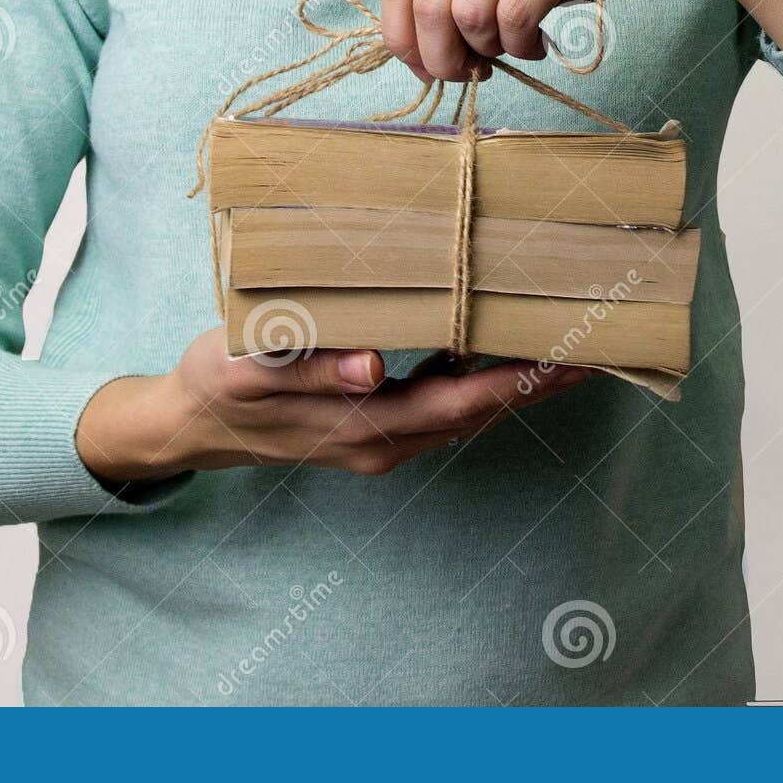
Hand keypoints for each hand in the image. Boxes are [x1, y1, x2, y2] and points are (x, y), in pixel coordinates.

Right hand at [75, 327, 594, 483]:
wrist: (188, 424)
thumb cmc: (216, 383)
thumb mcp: (248, 370)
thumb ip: (310, 368)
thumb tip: (373, 368)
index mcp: (360, 426)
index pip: (460, 404)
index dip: (517, 382)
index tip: (567, 354)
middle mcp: (383, 441)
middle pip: (478, 412)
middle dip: (537, 381)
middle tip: (594, 341)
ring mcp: (381, 440)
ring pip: (465, 412)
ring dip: (514, 381)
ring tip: (563, 341)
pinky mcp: (374, 427)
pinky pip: (441, 407)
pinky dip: (477, 380)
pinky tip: (494, 348)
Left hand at [379, 0, 782, 79]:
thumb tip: (435, 44)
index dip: (402, 34)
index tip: (429, 66)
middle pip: (426, 2)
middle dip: (440, 58)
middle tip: (473, 73)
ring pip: (466, 10)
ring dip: (485, 52)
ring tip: (514, 52)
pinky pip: (516, 11)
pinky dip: (522, 44)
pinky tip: (541, 44)